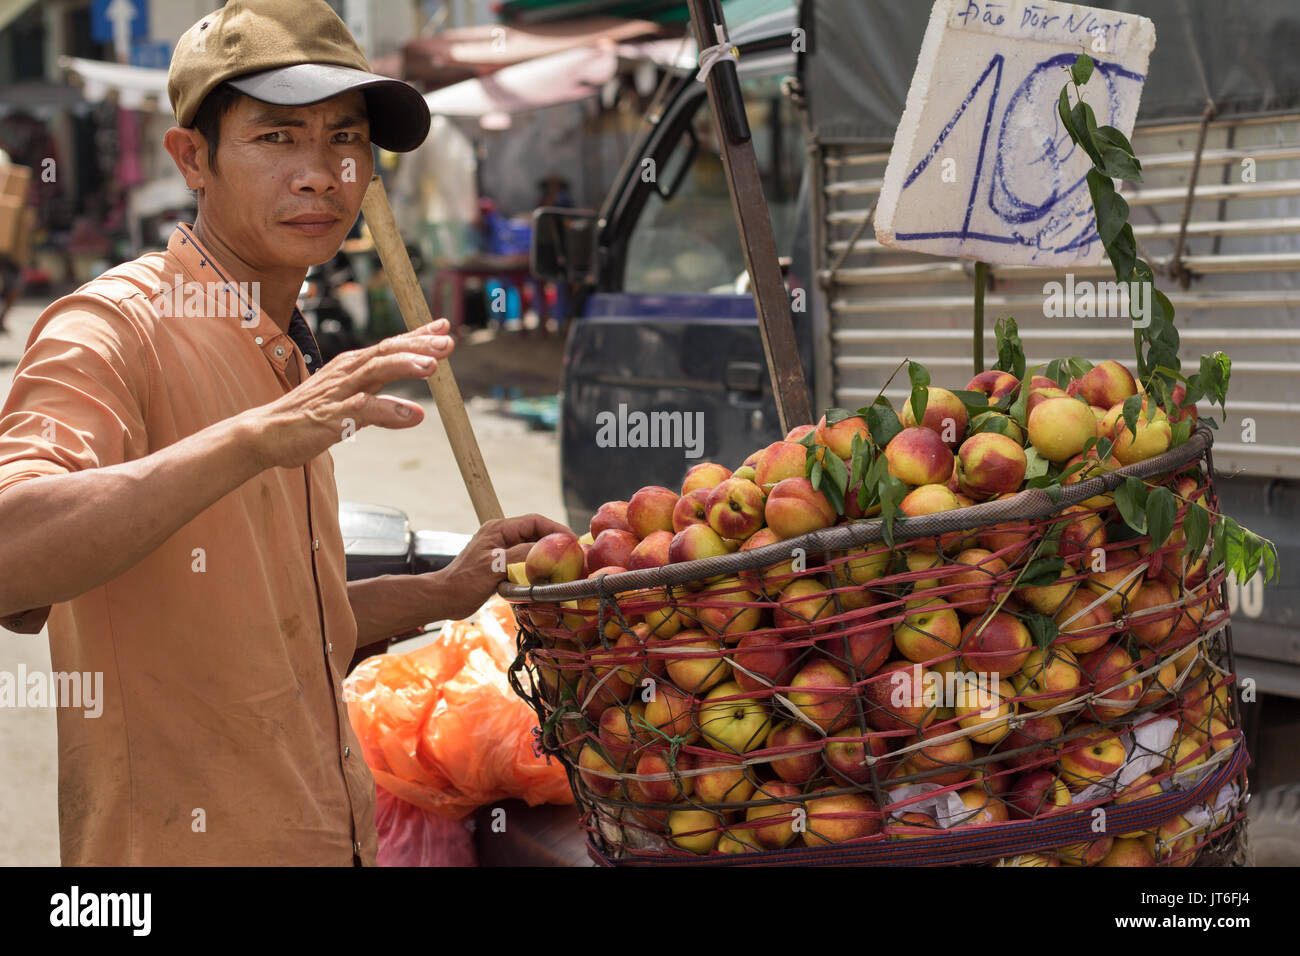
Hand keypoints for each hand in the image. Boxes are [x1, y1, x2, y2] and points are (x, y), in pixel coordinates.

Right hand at [242, 319, 454, 471]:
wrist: (266, 432)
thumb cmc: (310, 414)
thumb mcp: (352, 403)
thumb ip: (381, 401)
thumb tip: (418, 412)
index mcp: (353, 366)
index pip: (390, 345)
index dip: (418, 335)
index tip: (445, 327)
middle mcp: (348, 372)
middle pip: (387, 351)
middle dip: (419, 344)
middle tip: (448, 341)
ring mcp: (339, 392)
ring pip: (376, 371)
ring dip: (405, 366)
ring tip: (433, 367)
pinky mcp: (332, 416)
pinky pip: (363, 409)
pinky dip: (389, 410)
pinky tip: (413, 415)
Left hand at [435, 513, 573, 620]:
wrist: (444, 598)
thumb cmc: (464, 581)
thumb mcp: (495, 566)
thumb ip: (522, 554)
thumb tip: (548, 549)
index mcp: (498, 529)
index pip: (534, 521)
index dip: (555, 529)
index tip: (572, 541)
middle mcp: (501, 536)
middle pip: (535, 534)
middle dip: (554, 543)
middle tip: (572, 555)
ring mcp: (501, 551)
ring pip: (532, 549)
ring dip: (547, 557)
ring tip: (564, 567)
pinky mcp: (501, 566)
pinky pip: (525, 563)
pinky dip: (537, 569)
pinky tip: (546, 578)